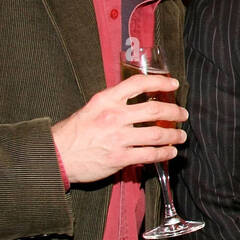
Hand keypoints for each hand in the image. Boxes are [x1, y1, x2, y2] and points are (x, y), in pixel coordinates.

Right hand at [51, 74, 186, 183]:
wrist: (57, 156)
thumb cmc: (73, 133)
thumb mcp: (91, 109)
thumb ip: (114, 104)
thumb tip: (138, 102)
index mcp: (106, 100)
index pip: (138, 83)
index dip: (159, 81)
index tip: (172, 83)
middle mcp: (114, 117)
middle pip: (154, 111)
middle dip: (174, 112)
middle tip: (182, 114)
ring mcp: (117, 138)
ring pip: (156, 135)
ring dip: (173, 135)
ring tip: (181, 136)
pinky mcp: (119, 158)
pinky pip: (149, 154)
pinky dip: (164, 153)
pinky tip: (170, 152)